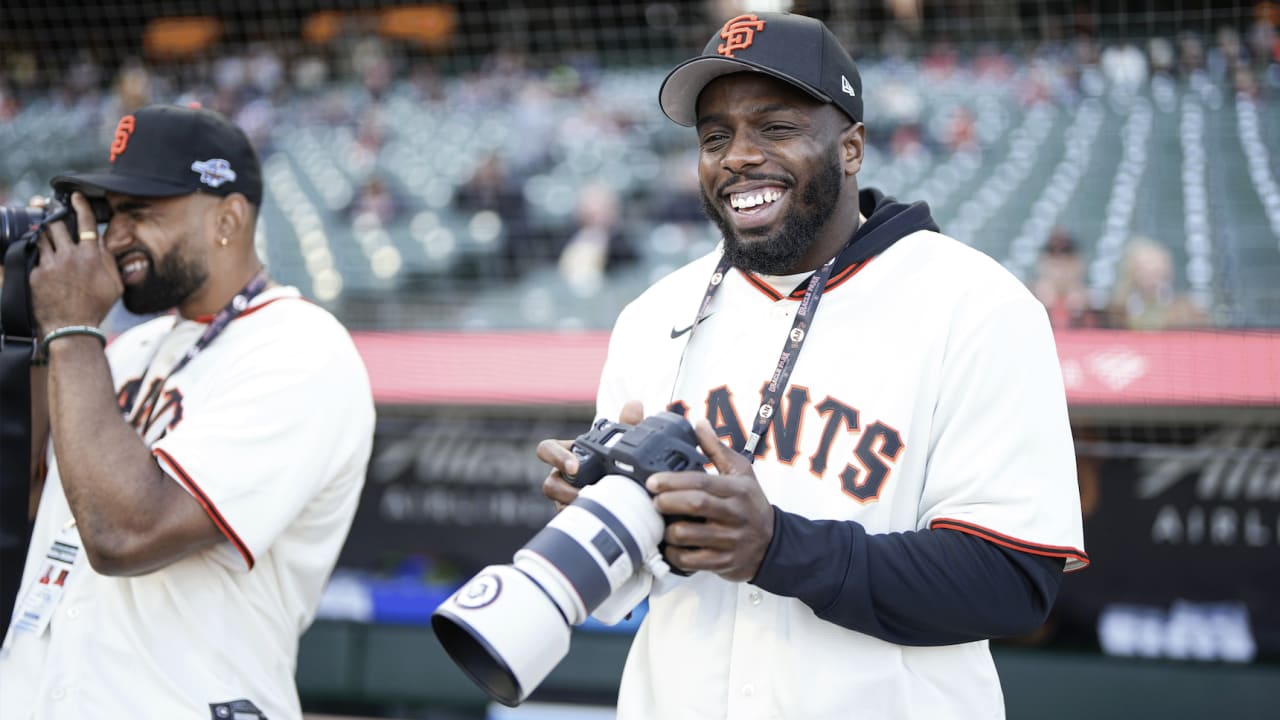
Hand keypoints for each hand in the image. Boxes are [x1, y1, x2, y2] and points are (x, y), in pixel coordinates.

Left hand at [30, 192, 121, 332]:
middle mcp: (70, 256)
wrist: (72, 328)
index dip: (80, 205)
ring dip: (44, 234)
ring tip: (46, 236)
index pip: (86, 222)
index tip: (75, 196)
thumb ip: (109, 259)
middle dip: (54, 217)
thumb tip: (102, 242)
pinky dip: (37, 256)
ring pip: (42, 237)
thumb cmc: (96, 307)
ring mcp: (50, 264)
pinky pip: (34, 258)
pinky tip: (40, 261)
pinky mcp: (35, 274)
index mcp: (92, 256)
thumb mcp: (114, 284)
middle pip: (57, 224)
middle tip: (52, 214)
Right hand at [536, 400, 643, 510]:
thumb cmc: (617, 459)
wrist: (627, 487)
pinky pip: (572, 520)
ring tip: (596, 509)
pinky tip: (601, 521)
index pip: (547, 449)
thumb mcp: (624, 443)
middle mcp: (563, 476)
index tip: (575, 467)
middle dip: (563, 491)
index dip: (556, 457)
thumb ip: (628, 424)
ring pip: (559, 505)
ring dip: (574, 507)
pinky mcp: (576, 515)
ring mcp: (567, 498)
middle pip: (549, 484)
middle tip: (585, 494)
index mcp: (569, 453)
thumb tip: (635, 406)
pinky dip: (584, 520)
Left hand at [646, 418, 774, 581]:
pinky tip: (670, 545)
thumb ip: (716, 449)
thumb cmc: (751, 504)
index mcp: (736, 490)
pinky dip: (674, 554)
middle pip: (695, 505)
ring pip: (688, 535)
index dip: (673, 481)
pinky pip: (690, 561)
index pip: (701, 482)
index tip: (653, 481)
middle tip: (653, 500)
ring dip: (668, 530)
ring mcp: (729, 541)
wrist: (772, 544)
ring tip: (661, 523)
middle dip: (667, 502)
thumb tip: (698, 423)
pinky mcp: (722, 563)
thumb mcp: (741, 472)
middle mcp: (734, 515)